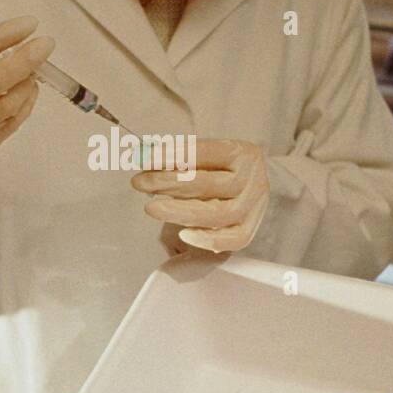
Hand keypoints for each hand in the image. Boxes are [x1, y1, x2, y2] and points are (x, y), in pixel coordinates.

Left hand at [131, 139, 269, 253]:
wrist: (245, 188)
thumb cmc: (218, 169)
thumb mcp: (203, 157)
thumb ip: (178, 158)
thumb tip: (143, 159)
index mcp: (242, 153)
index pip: (204, 152)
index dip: (171, 155)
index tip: (144, 158)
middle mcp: (253, 179)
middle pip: (207, 184)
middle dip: (167, 183)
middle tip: (140, 182)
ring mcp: (253, 208)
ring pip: (216, 214)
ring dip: (178, 211)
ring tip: (151, 207)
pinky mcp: (248, 230)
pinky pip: (231, 240)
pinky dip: (206, 239)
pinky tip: (183, 234)